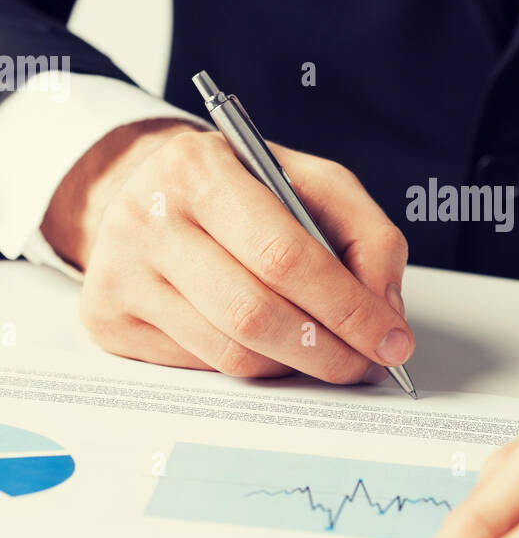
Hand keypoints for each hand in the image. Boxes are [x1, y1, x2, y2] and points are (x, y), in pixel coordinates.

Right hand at [42, 120, 413, 380]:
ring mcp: (120, 274)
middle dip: (328, 350)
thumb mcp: (311, 183)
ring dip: (295, 366)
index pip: (283, 253)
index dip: (346, 307)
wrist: (151, 193)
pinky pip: (202, 368)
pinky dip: (253, 366)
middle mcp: (146, 218)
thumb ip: (366, 236)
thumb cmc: (242, 190)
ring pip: (230, 353)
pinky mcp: (109, 321)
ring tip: (328, 354)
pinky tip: (271, 344)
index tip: (390, 339)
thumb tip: (385, 312)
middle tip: (367, 365)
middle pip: (254, 313)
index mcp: (199, 168)